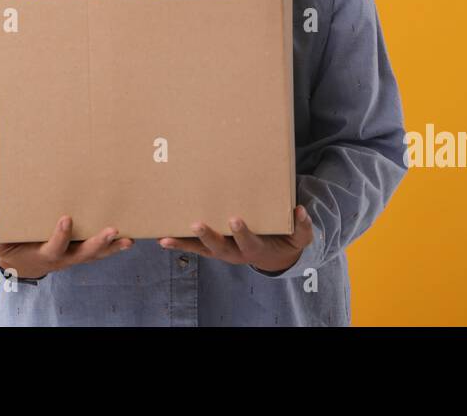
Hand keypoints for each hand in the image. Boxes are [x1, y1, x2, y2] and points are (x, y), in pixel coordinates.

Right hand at [0, 213, 132, 279]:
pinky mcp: (81, 251)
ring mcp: (75, 256)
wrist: (21, 264)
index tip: (66, 218)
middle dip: (97, 243)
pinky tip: (129, 239)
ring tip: (129, 240)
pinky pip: (100, 251)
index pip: (55, 247)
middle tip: (111, 230)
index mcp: (44, 254)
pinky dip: (113, 247)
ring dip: (112, 248)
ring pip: (96, 254)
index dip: (61, 235)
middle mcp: (64, 258)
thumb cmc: (11, 248)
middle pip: (83, 254)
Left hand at [159, 205, 312, 273]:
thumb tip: (301, 211)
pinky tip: (163, 239)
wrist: (274, 255)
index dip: (241, 232)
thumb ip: (303, 227)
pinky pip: (193, 248)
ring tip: (166, 238)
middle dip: (208, 236)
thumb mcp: (299, 237)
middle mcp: (235, 253)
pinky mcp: (212, 249)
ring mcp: (221, 252)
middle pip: (219, 247)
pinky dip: (179, 244)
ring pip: (202, 249)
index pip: (248, 240)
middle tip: (197, 224)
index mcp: (255, 248)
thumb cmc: (285, 240)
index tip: (235, 218)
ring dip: (185, 243)